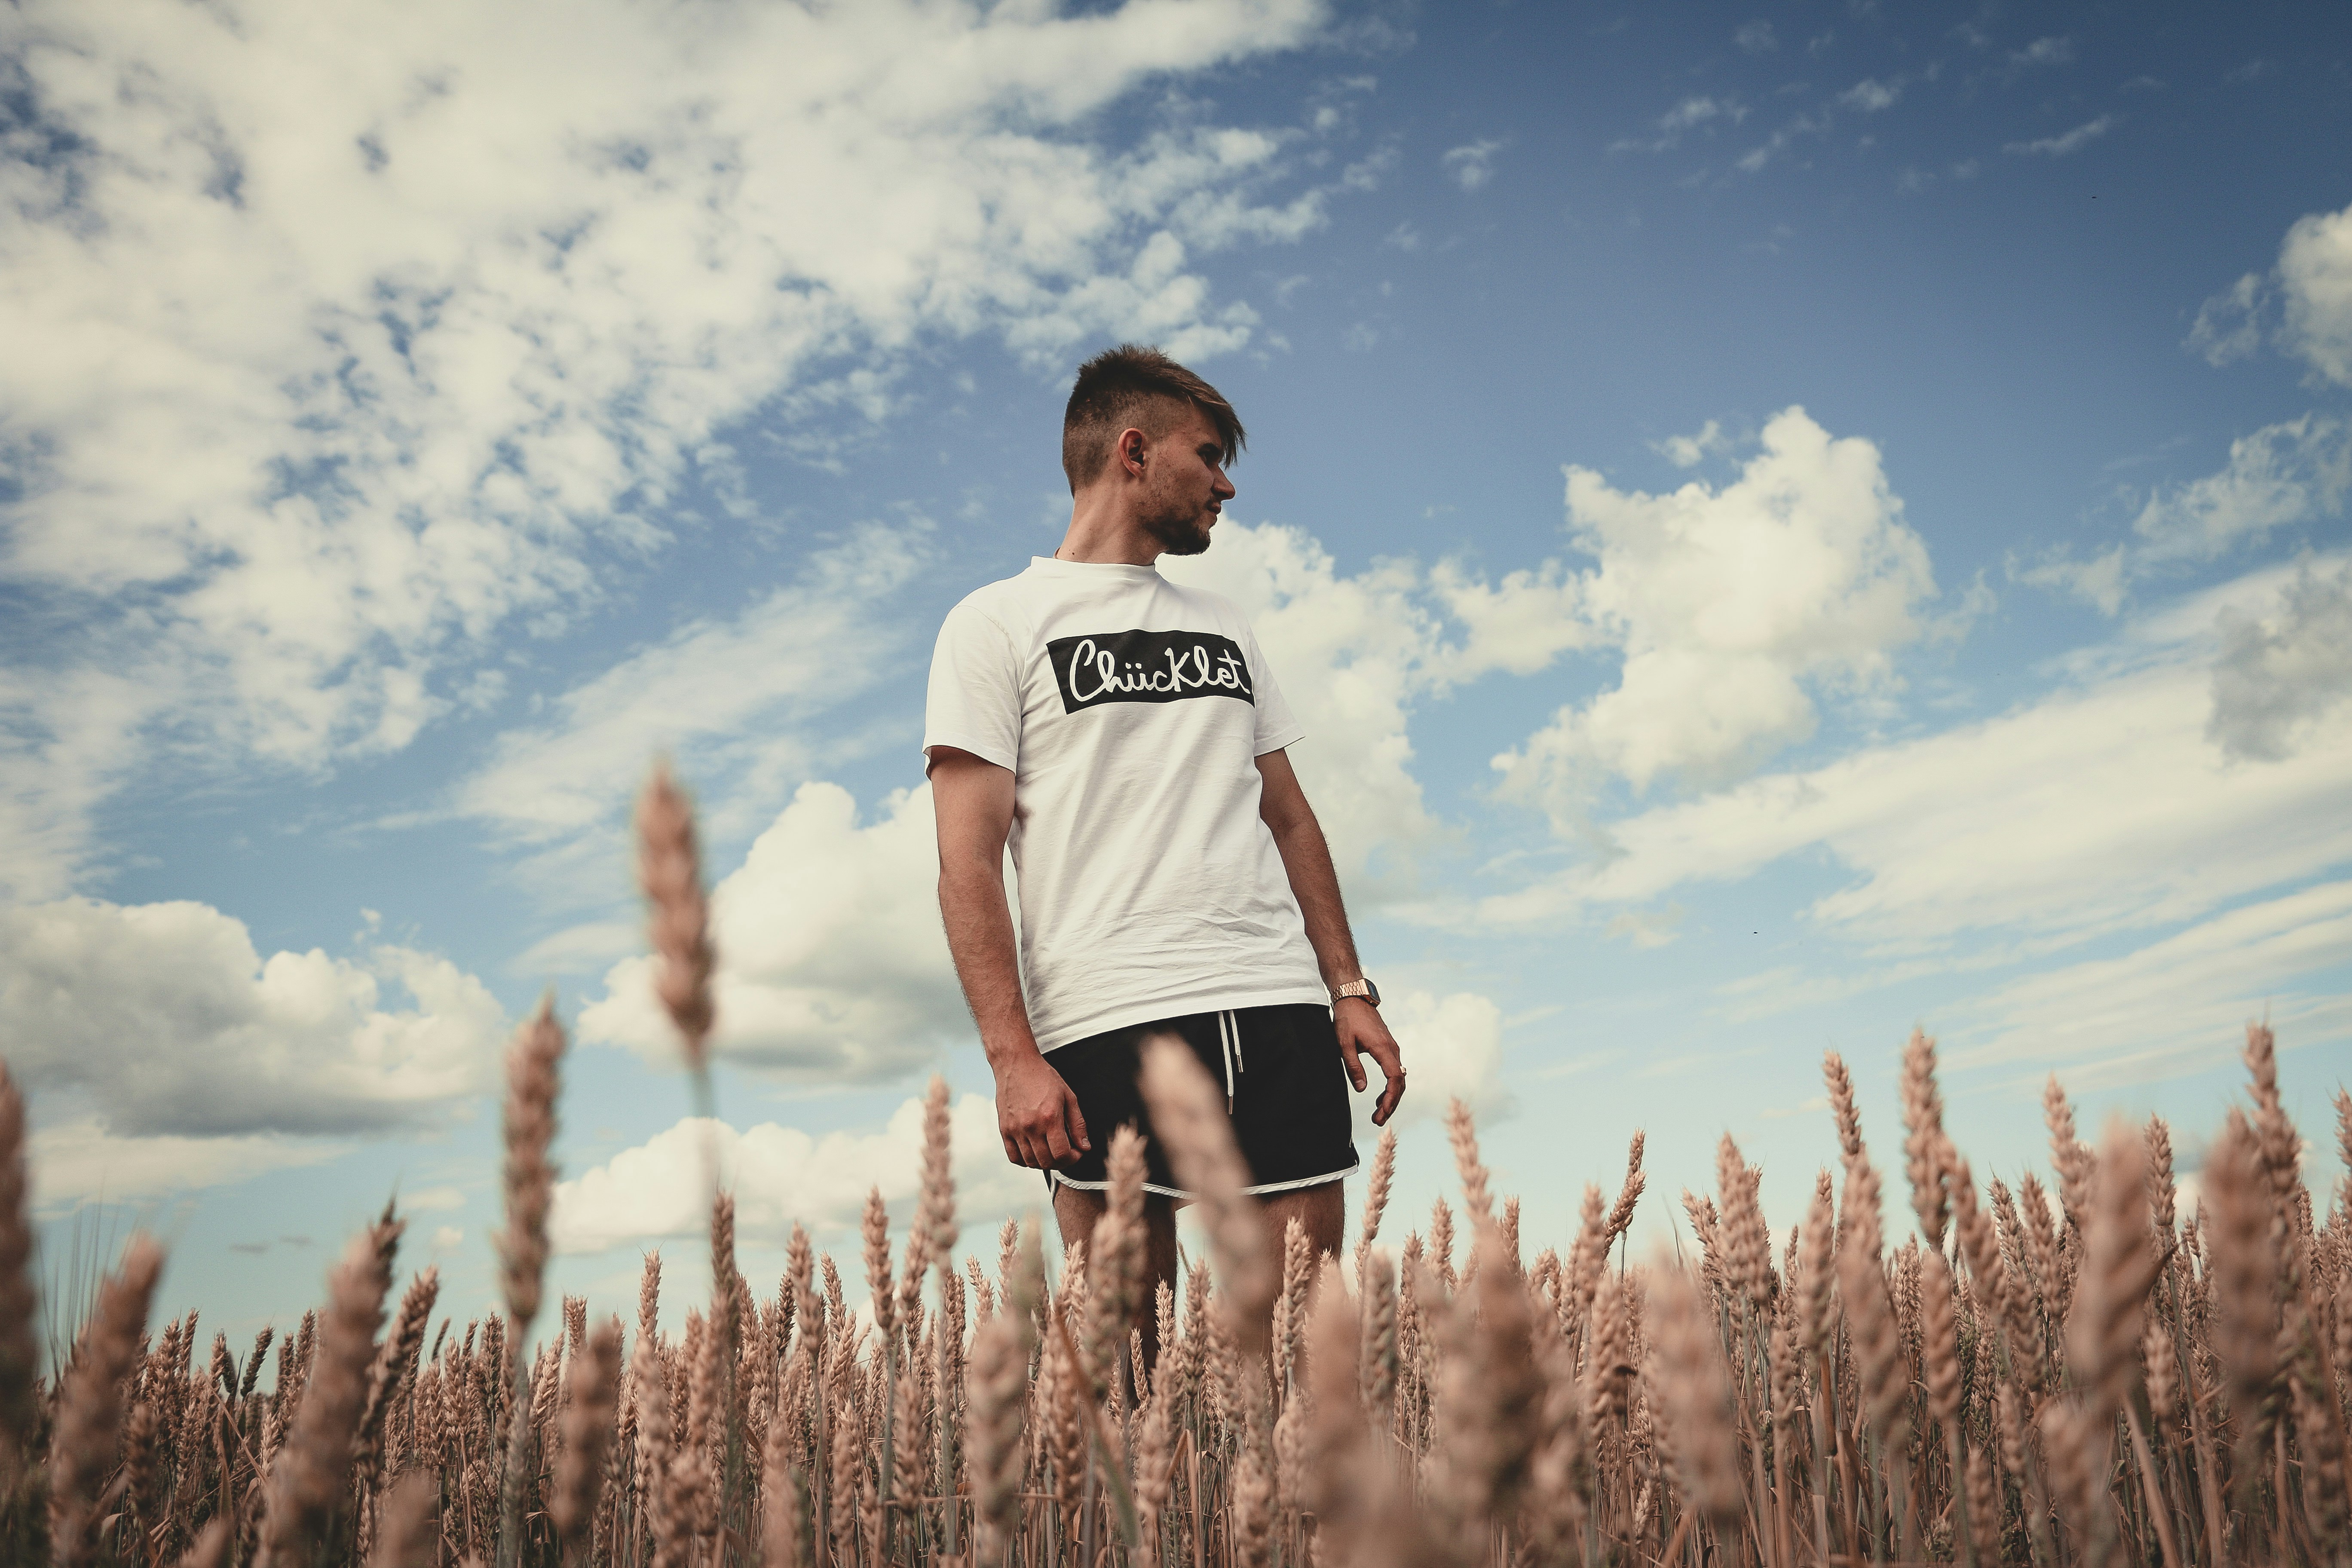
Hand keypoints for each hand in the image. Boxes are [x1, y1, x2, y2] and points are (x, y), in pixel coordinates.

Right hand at [993, 1049, 1090, 1168]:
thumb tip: (1085, 1147)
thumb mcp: (1068, 1097)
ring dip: (1044, 1162)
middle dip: (1061, 1162)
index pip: (1062, 1154)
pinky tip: (1035, 1151)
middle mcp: (1030, 1126)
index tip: (1077, 1152)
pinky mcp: (1004, 1129)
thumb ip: (1078, 1124)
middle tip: (1067, 1153)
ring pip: (1030, 1162)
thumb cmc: (1044, 1077)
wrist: (1016, 1064)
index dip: (1073, 1159)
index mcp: (1049, 1117)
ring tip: (1051, 1151)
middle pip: (1047, 1162)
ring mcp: (1015, 1129)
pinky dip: (1026, 1160)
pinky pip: (1014, 1157)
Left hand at [1335, 996, 1405, 1126]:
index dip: (1391, 1098)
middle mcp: (1392, 1049)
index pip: (1395, 1079)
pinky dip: (1390, 1086)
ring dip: (1391, 1097)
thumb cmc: (1347, 1018)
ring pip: (1398, 1077)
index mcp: (1383, 1048)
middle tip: (1378, 1120)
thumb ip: (1353, 1066)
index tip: (1382, 1113)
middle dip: (1391, 1103)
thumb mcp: (1344, 1043)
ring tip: (1378, 1113)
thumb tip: (1361, 1090)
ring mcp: (1391, 1047)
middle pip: (1400, 1082)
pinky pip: (1394, 1070)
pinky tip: (1380, 1097)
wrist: (1353, 997)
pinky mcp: (1388, 1047)